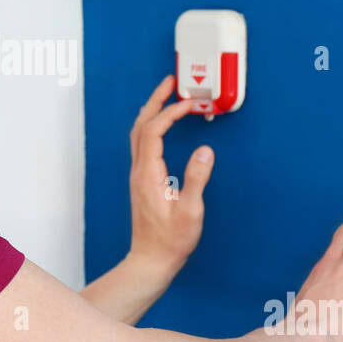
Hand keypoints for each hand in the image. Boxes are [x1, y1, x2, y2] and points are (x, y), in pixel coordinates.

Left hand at [127, 74, 215, 272]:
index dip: (170, 113)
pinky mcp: (142, 181)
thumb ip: (197, 180)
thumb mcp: (190, 211)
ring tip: (166, 96)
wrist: (151, 260)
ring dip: (151, 111)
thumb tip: (204, 151)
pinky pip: (142, 144)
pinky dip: (151, 126)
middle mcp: (139, 171)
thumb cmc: (171, 241)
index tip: (188, 103)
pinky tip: (160, 126)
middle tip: (170, 82)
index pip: (154, 131)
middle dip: (155, 100)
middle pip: (140, 125)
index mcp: (149, 174)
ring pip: (138, 133)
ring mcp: (138, 175)